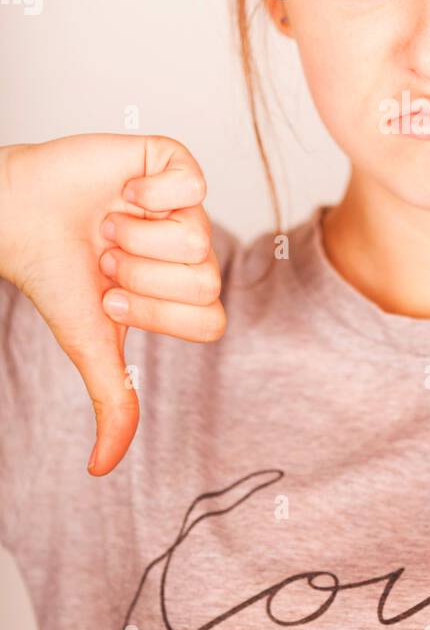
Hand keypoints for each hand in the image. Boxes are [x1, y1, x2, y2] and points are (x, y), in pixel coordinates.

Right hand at [0, 134, 225, 477]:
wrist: (19, 215)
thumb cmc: (57, 275)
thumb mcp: (89, 344)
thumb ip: (113, 400)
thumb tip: (103, 467)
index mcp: (185, 293)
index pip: (210, 321)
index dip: (156, 314)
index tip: (112, 300)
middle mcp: (193, 250)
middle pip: (204, 281)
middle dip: (139, 275)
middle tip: (107, 260)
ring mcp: (187, 206)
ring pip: (196, 236)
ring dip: (134, 236)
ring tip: (107, 228)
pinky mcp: (173, 162)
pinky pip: (194, 184)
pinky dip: (147, 193)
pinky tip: (121, 193)